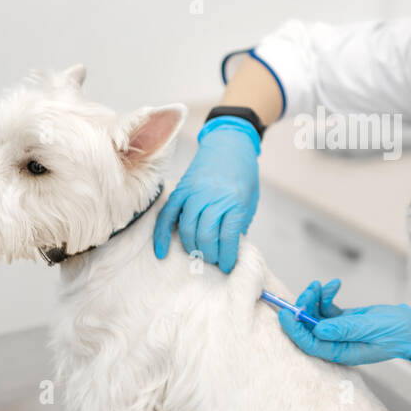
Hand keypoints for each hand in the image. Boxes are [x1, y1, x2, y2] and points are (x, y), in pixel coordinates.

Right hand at [153, 117, 259, 270]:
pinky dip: (162, 235)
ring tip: (199, 254)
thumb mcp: (249, 201)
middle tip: (214, 260)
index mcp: (234, 200)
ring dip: (192, 247)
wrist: (230, 143)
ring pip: (186, 228)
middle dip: (209, 254)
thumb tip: (228, 251)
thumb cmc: (243, 175)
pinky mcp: (180, 189)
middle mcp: (213, 197)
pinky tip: (162, 252)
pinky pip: (167, 215)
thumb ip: (238, 225)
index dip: (228, 256)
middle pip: (205, 235)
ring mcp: (194, 192)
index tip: (228, 266)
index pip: (228, 236)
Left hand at [277, 278, 410, 377]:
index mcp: (342, 352)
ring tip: (321, 285)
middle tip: (310, 290)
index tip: (286, 313)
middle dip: (305, 308)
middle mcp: (337, 344)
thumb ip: (345, 329)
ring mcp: (340, 333)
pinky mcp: (344, 322)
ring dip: (314, 299)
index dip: (295, 330)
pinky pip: (327, 309)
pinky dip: (326, 296)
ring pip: (316, 317)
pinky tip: (334, 285)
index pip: (311, 344)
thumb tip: (319, 329)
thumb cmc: (398, 332)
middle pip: (310, 329)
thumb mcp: (372, 328)